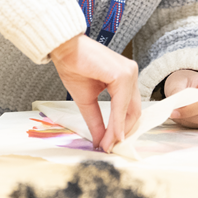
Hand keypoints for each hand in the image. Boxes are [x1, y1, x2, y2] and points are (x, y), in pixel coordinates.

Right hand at [49, 34, 139, 152]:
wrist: (63, 49)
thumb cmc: (73, 66)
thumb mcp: (86, 99)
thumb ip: (96, 120)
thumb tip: (99, 142)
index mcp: (125, 77)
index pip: (129, 108)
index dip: (121, 128)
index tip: (109, 144)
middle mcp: (131, 73)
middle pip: (134, 111)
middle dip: (122, 132)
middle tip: (109, 148)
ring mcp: (129, 73)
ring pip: (129, 110)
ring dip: (119, 130)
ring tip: (107, 145)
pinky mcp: (122, 75)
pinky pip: (121, 105)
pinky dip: (116, 122)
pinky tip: (110, 134)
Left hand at [164, 69, 197, 128]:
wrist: (193, 85)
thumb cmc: (186, 82)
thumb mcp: (177, 82)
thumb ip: (176, 92)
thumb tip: (175, 106)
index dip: (190, 109)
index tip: (174, 111)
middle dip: (188, 117)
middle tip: (173, 114)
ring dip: (190, 122)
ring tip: (179, 115)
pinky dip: (195, 125)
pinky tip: (187, 118)